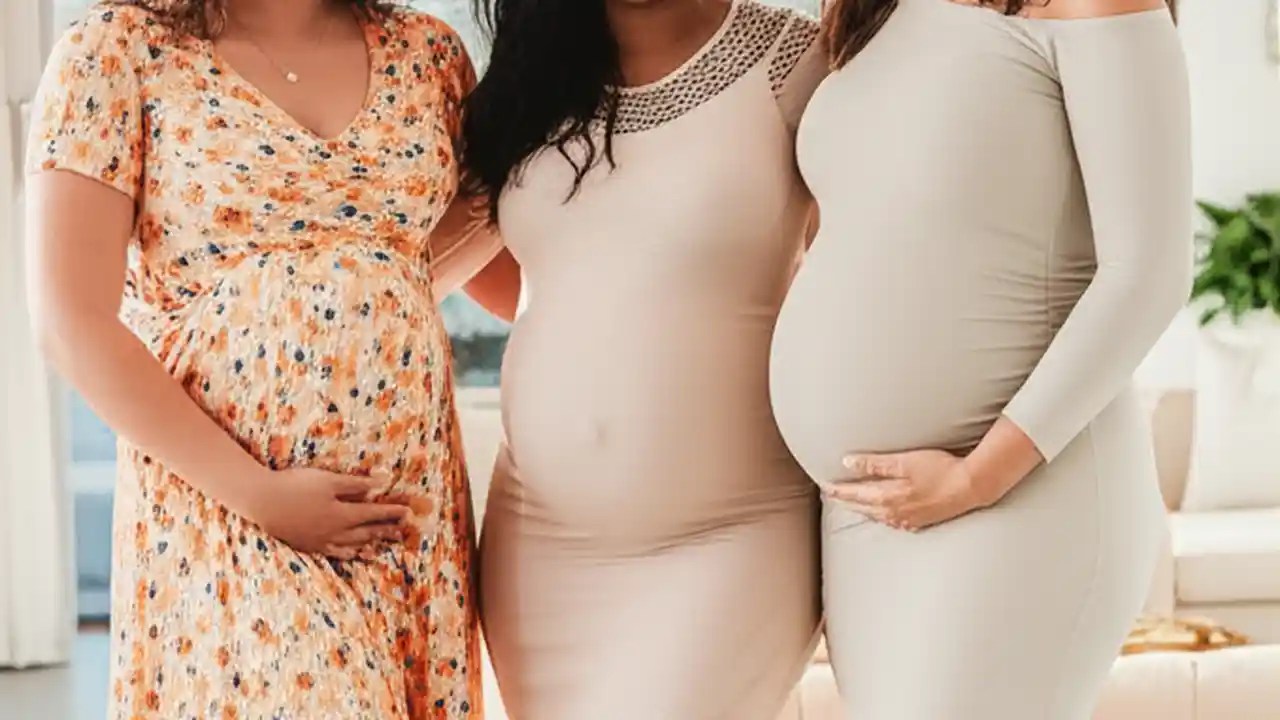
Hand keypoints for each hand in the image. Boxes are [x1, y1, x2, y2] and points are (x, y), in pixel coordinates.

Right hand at [244, 468, 412, 559]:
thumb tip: (382, 482)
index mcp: (342, 514)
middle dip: (386, 530)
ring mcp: (322, 541)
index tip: (408, 512)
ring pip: (353, 545)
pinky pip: (335, 553)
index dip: (392, 512)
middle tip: (403, 530)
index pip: (374, 513)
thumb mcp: (328, 480)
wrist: (262, 501)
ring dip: (371, 543)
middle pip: (367, 531)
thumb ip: (356, 484)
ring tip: (384, 544)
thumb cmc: (295, 486)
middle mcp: (336, 531)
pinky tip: (355, 553)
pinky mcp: (309, 545)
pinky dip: (349, 553)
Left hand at [823, 449, 994, 531]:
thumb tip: (847, 463)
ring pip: (877, 516)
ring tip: (853, 504)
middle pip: (862, 508)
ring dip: (862, 509)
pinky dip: (881, 516)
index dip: (838, 490)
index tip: (825, 486)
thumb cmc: (939, 469)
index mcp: (887, 497)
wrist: (970, 487)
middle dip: (846, 501)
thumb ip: (874, 464)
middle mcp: (894, 512)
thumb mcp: (904, 462)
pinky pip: (893, 522)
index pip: (854, 494)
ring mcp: (907, 520)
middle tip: (832, 495)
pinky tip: (883, 514)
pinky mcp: (920, 522)